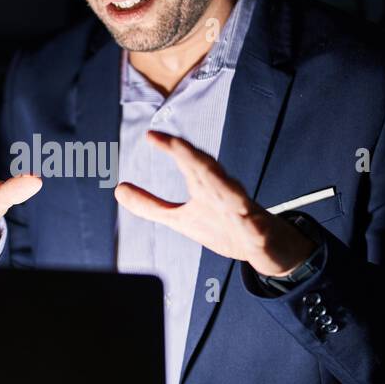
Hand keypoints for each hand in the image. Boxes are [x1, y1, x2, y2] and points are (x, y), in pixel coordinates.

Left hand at [113, 131, 314, 276]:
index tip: (150, 135)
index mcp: (207, 187)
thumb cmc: (224, 226)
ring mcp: (243, 212)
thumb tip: (119, 189)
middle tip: (174, 143)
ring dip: (220, 181)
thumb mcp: (180, 218)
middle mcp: (225, 193)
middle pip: (209, 170)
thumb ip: (150, 205)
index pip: (188, 162)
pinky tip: (243, 214)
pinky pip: (254, 225)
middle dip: (192, 156)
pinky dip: (249, 220)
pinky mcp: (258, 233)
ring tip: (204, 169)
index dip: (172, 148)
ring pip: (233, 192)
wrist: (266, 248)